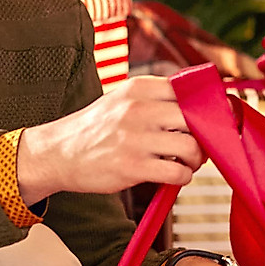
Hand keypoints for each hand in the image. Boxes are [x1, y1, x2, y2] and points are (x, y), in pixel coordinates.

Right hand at [16, 76, 203, 203]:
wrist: (57, 154)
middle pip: (195, 118)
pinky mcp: (133, 167)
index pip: (188, 90)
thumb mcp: (121, 100)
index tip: (207, 120)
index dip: (204, 107)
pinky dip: (183, 177)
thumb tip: (197, 106)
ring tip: (186, 163)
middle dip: (204, 135)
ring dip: (196, 159)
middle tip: (199, 145)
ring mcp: (135, 138)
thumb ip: (155, 98)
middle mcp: (138, 109)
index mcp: (138, 88)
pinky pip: (177, 172)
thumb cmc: (94, 129)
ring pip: (191, 147)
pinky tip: (173, 175)